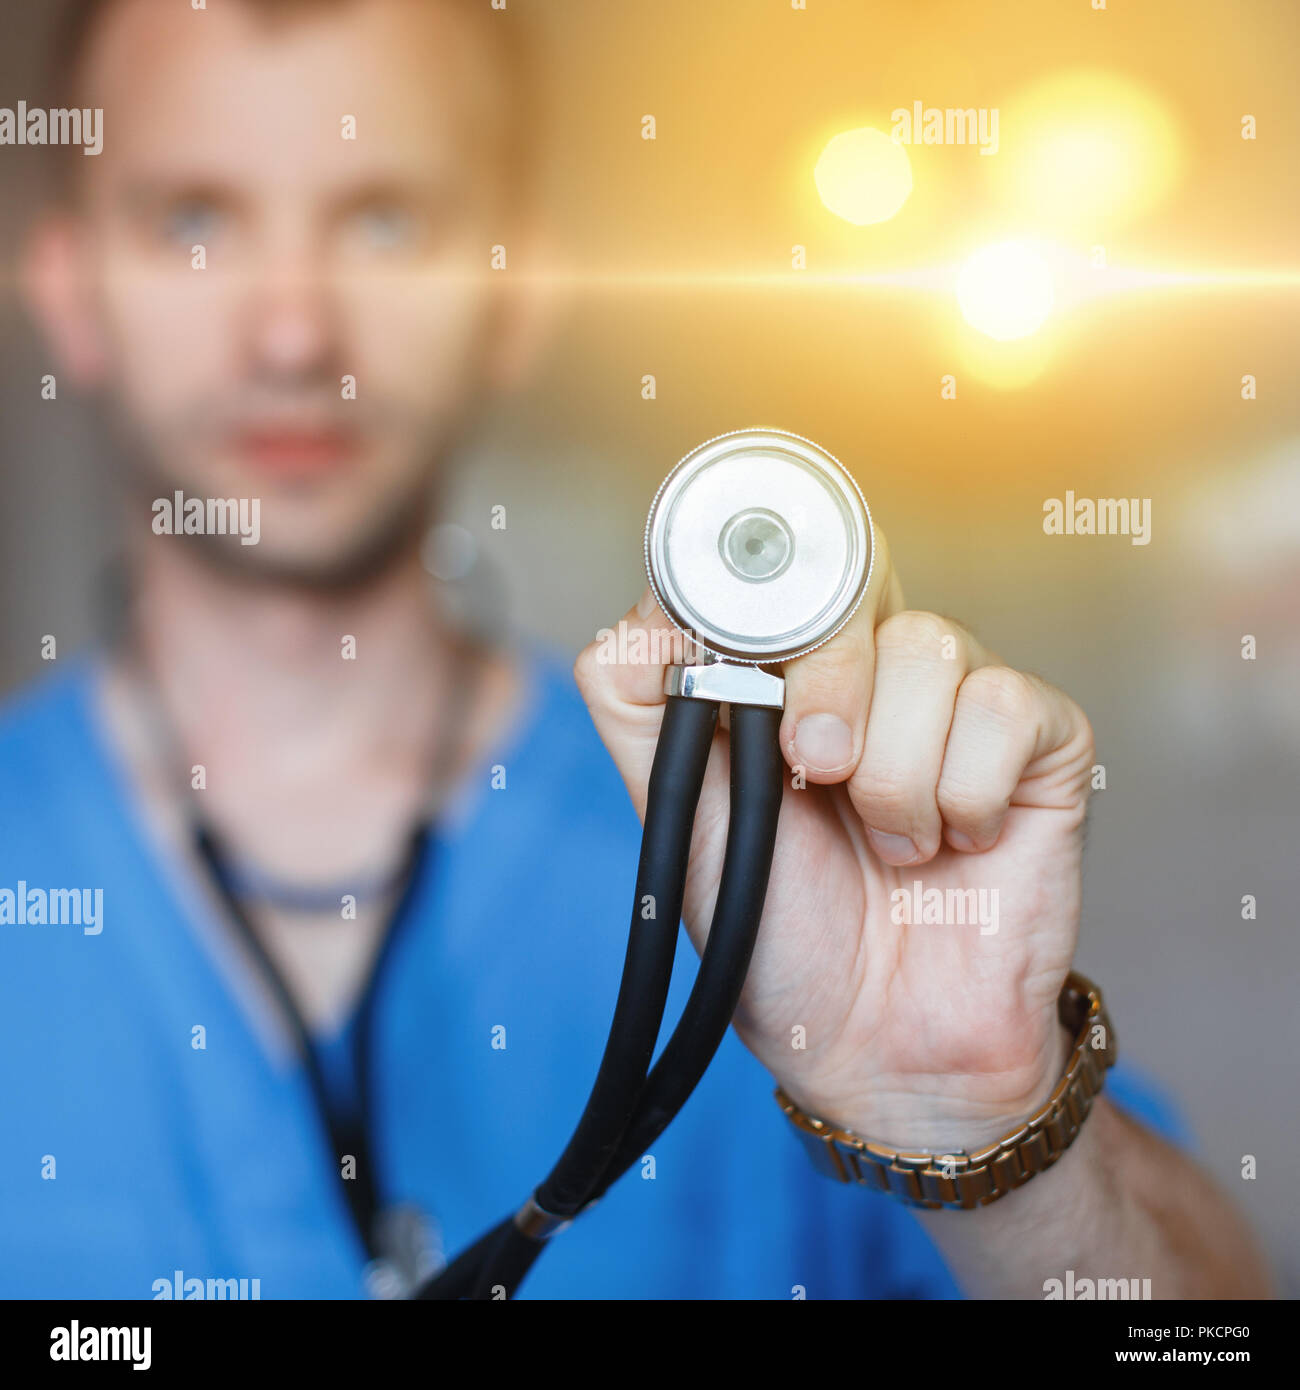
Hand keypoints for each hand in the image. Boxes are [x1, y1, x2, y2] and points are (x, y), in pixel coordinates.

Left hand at [574, 524, 1094, 1151]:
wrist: (876, 1047)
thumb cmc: (781, 936)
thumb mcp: (681, 818)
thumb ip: (642, 709)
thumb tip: (637, 611)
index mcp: (788, 674)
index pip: (782, 567)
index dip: (762, 592)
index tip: (741, 654)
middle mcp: (874, 670)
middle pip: (854, 582)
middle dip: (822, 688)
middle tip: (812, 772)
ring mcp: (959, 699)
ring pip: (928, 647)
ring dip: (891, 772)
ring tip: (888, 844)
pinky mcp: (1040, 740)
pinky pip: (1005, 706)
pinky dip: (966, 794)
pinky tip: (954, 845)